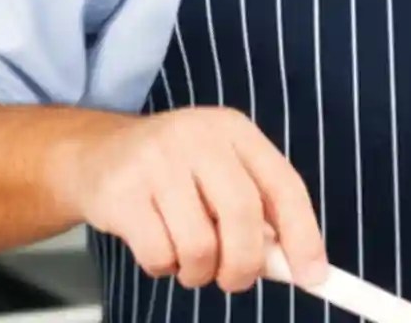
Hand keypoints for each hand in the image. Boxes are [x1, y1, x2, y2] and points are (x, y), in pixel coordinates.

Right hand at [52, 106, 326, 291]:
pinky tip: (156, 247)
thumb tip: (297, 265)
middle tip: (235, 279)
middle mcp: (198, 137)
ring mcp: (156, 161)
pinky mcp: (121, 191)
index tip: (315, 276)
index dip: (304, 235)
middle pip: (243, 215)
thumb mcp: (221, 173)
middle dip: (246, 264)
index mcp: (234, 130)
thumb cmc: (174, 173)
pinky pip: (159, 255)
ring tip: (187, 258)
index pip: (283, 185)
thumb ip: (259, 211)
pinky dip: (164, 268)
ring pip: (200, 245)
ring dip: (199, 271)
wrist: (96, 155)